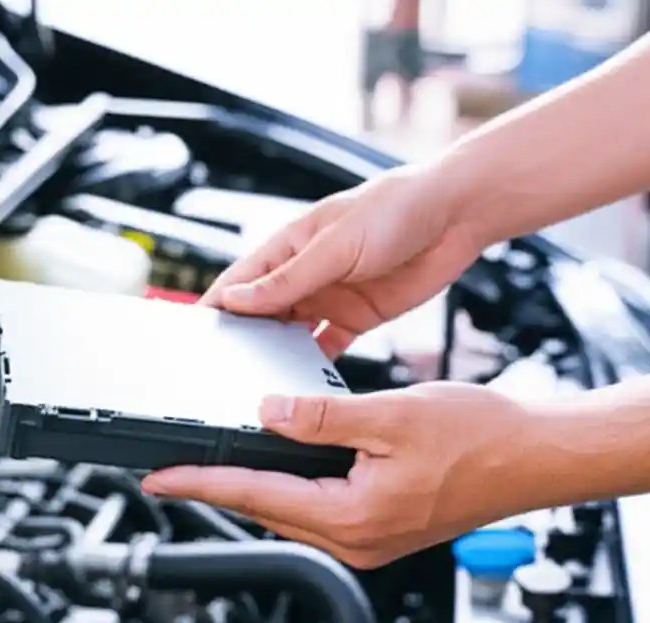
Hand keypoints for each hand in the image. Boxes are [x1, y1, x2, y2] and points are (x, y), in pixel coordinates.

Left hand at [141, 382, 538, 568]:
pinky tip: (285, 466)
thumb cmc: (482, 437)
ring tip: (219, 465)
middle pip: (268, 511)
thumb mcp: (392, 413)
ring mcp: (372, 540)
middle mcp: (358, 540)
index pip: (256, 496)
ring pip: (294, 514)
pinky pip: (322, 513)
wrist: (537, 457)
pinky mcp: (385, 529)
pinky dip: (294, 489)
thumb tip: (267, 413)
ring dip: (257, 489)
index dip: (202, 483)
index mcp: (353, 515)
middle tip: (177, 469)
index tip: (160, 478)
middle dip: (220, 488)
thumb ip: (322, 416)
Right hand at [202, 162, 486, 357]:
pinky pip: (325, 346)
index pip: (239, 283)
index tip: (194, 339)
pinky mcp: (356, 316)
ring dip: (276, 355)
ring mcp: (329, 297)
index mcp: (289, 246)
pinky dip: (313, 365)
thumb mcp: (335, 247)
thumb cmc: (395, 210)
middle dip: (242, 340)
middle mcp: (304, 273)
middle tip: (223, 373)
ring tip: (260, 384)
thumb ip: (288, 279)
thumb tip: (236, 300)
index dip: (214, 308)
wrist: (455, 216)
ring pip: (289, 334)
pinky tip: (304, 386)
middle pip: (260, 314)